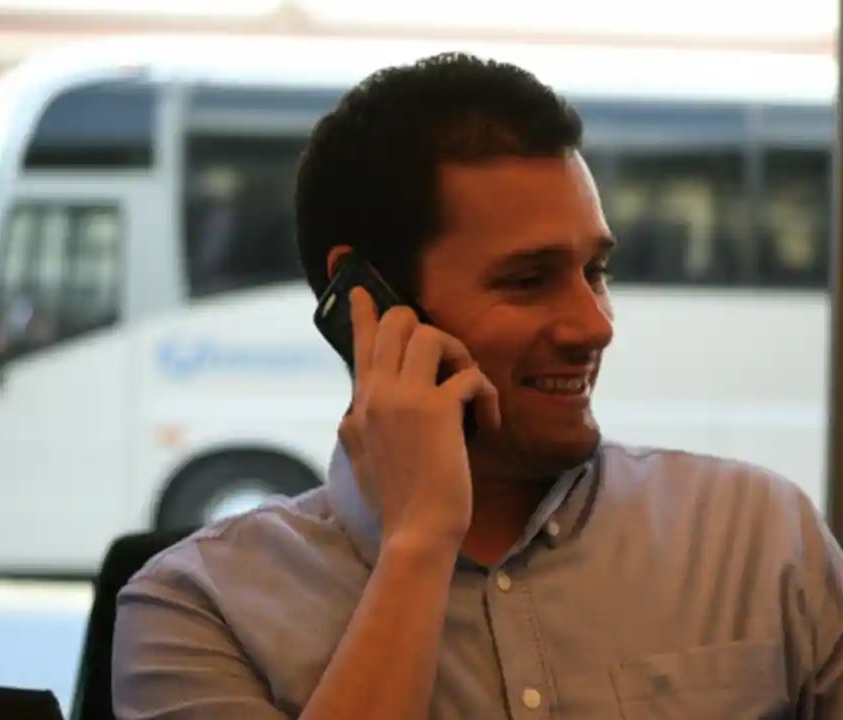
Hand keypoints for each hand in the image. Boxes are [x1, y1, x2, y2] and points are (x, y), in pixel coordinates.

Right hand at [337, 287, 500, 552]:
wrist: (417, 533)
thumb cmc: (400, 502)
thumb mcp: (364, 457)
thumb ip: (359, 425)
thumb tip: (352, 409)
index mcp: (360, 405)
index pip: (360, 344)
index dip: (363, 311)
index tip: (361, 288)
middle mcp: (376, 394)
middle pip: (397, 322)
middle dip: (430, 329)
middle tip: (452, 362)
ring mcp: (403, 399)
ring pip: (432, 334)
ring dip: (460, 355)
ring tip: (469, 391)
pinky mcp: (437, 410)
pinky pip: (469, 375)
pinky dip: (487, 394)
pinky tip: (490, 423)